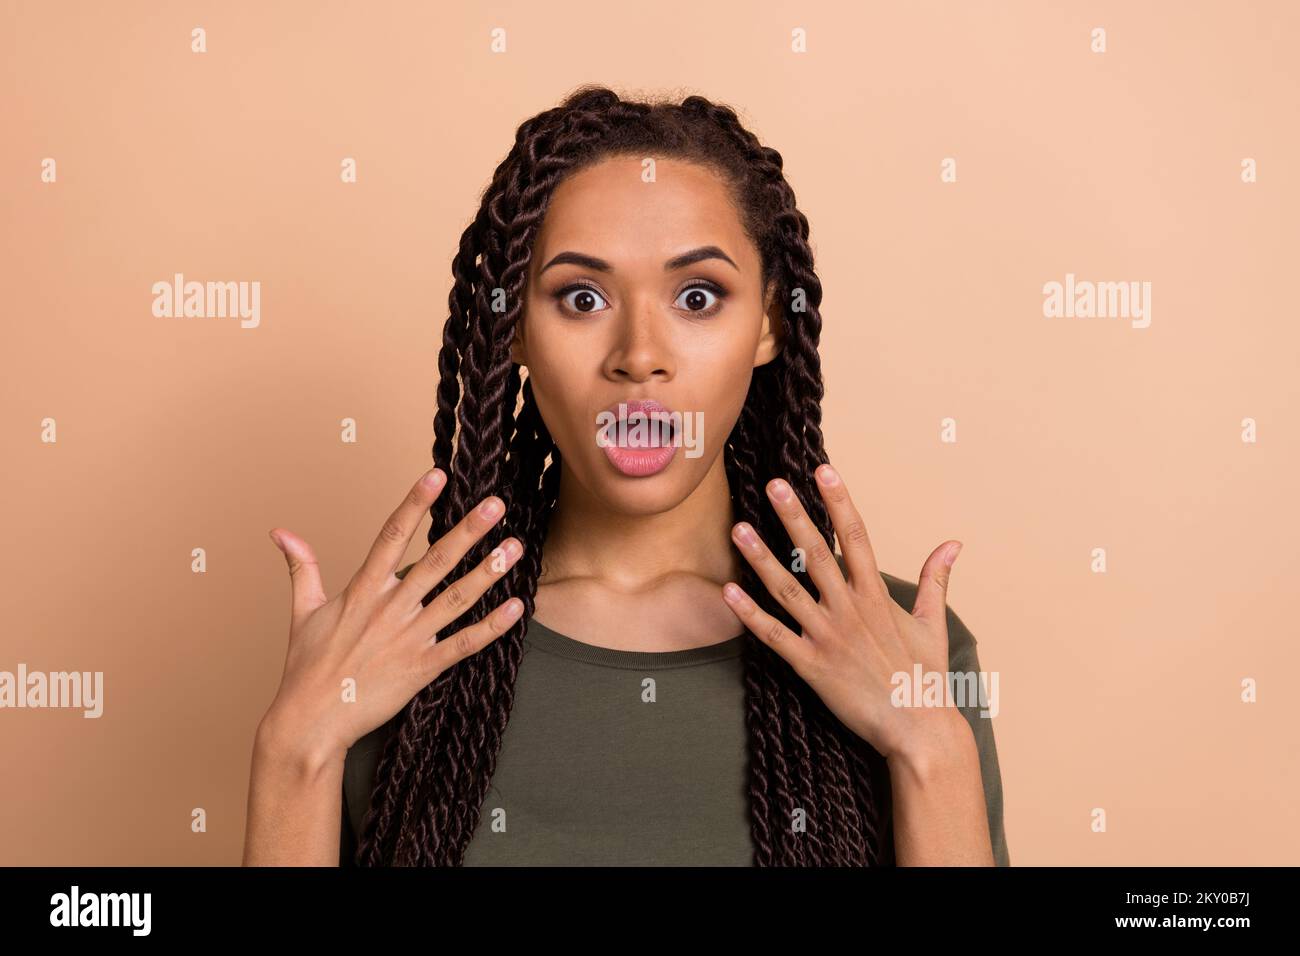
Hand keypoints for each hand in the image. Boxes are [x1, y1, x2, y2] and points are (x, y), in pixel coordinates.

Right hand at [260, 467, 523, 766]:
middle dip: (468, 531)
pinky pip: (463, 644)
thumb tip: (281, 532)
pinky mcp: (422, 668)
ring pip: (456, 599)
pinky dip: (492, 627)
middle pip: (435, 562)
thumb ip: (302, 567)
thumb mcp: (303, 612)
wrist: (311, 722)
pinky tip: (516, 608)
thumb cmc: (306, 667)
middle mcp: (389, 609)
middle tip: (497, 505)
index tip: (437, 476)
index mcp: (362, 590)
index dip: (415, 504)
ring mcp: (408, 638)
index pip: (392, 536)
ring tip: (516, 548)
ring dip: (488, 572)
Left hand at [721, 463, 965, 763]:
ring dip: (761, 558)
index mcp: (876, 595)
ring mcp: (828, 636)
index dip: (839, 501)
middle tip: (773, 485)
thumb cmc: (926, 677)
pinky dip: (750, 614)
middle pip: (816, 554)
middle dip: (794, 516)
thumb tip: (953, 544)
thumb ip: (936, 579)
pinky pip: (775, 636)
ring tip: (738, 528)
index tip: (823, 471)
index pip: (856, 536)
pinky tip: (728, 591)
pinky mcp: (812, 666)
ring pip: (788, 589)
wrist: (919, 729)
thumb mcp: (934, 623)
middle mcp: (850, 609)